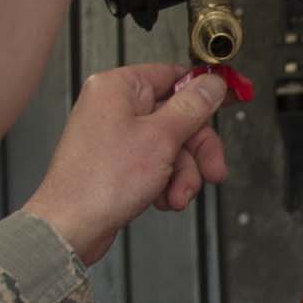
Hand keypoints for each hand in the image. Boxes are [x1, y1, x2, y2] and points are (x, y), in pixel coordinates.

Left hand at [24, 63, 231, 266]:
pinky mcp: (117, 164)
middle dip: (196, 152)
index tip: (230, 98)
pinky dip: (165, 184)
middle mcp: (114, 108)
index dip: (204, 92)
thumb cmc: (100, 181)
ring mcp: (115, 137)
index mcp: (119, 87)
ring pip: (171, 147)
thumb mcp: (161, 138)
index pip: (174, 75)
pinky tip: (161, 199)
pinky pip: (155, 165)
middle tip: (211, 169)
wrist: (72, 227)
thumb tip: (212, 83)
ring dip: (182, 175)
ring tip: (176, 194)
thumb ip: (192, 107)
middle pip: (178, 117)